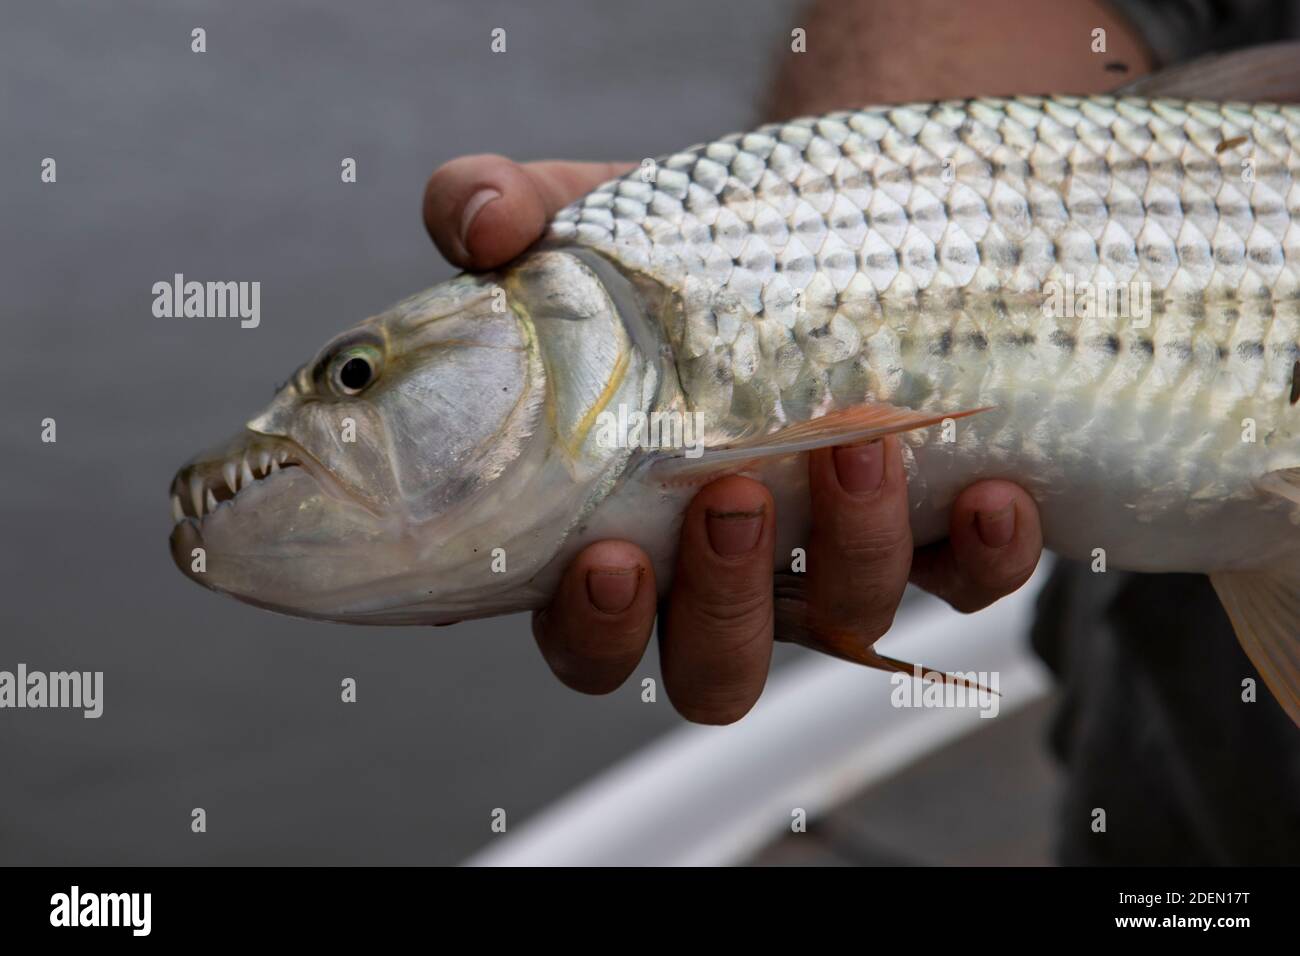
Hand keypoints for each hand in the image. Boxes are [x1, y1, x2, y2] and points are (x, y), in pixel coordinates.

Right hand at [424, 155, 1043, 723]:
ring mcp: (828, 564)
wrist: (799, 233)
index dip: (596, 628)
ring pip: (844, 623)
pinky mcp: (932, 537)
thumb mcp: (576, 222)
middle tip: (730, 496)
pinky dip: (983, 557)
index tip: (607, 558)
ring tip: (856, 440)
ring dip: (855, 552)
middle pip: (716, 669)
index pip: (588, 639)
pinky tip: (991, 491)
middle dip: (728, 603)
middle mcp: (722, 578)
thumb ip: (497, 211)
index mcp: (613, 540)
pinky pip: (966, 585)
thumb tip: (480, 224)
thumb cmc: (668, 257)